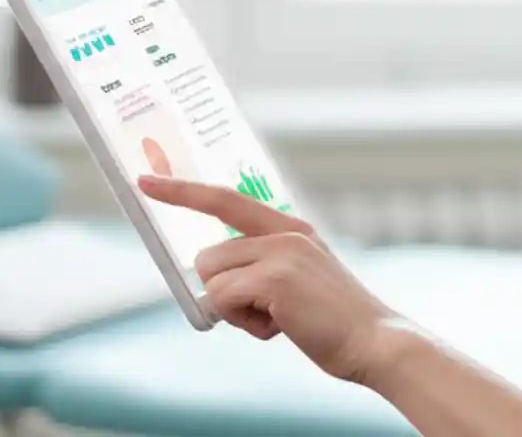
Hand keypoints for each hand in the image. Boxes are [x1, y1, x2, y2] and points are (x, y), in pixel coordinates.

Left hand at [138, 175, 404, 385]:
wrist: (375, 341)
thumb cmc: (335, 321)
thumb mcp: (301, 279)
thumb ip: (265, 266)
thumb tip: (213, 283)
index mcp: (293, 228)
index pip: (226, 199)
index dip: (183, 191)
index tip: (145, 181)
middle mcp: (286, 233)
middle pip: (209, 255)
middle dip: (223, 291)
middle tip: (264, 311)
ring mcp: (281, 252)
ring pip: (211, 278)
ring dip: (235, 310)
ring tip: (278, 318)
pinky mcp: (274, 278)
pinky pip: (222, 300)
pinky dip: (243, 323)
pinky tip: (280, 327)